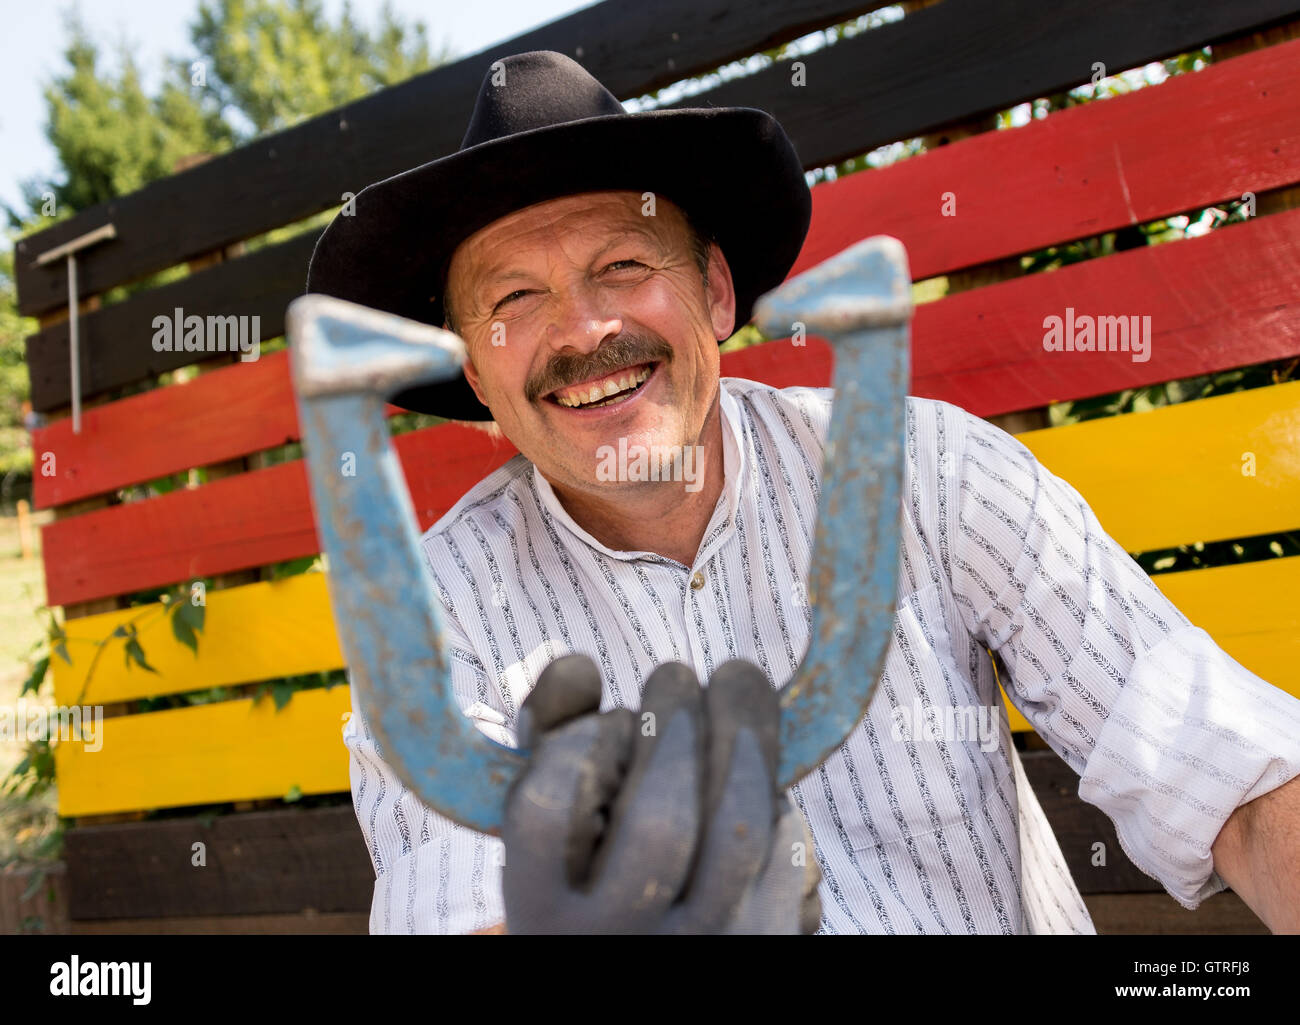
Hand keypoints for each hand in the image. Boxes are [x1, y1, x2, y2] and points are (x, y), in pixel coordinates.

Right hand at [502, 654, 821, 933]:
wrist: (647, 956)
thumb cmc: (591, 881)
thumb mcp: (552, 832)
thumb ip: (550, 742)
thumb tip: (577, 665)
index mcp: (544, 913)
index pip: (549, 815)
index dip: (575, 748)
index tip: (599, 719)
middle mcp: (622, 942)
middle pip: (660, 822)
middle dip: (677, 719)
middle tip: (674, 677)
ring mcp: (704, 945)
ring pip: (738, 832)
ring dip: (743, 736)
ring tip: (733, 683)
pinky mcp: (768, 937)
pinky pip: (785, 848)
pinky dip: (773, 791)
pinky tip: (752, 767)